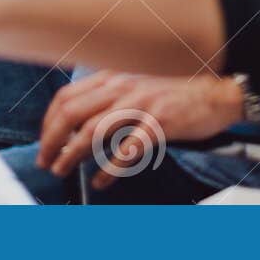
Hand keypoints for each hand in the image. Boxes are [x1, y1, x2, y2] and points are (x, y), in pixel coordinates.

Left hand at [36, 70, 240, 190]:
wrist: (216, 92)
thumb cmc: (175, 92)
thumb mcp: (135, 86)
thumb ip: (108, 99)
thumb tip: (78, 124)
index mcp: (112, 78)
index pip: (66, 96)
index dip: (48, 122)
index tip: (44, 141)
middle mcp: (122, 87)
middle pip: (72, 113)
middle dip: (52, 140)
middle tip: (45, 161)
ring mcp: (140, 104)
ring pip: (93, 130)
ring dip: (72, 154)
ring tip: (63, 169)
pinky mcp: (159, 123)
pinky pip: (127, 150)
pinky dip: (110, 169)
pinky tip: (102, 181)